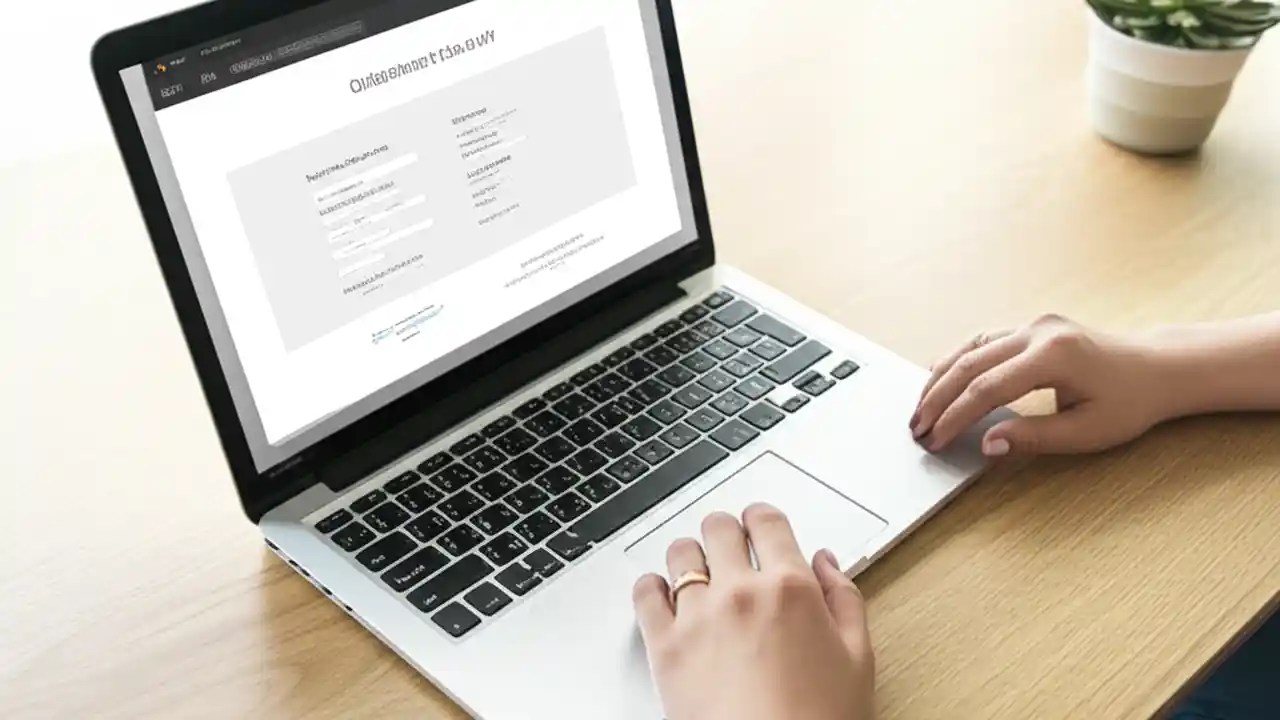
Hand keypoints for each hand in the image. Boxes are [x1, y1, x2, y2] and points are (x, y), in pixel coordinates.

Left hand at [632, 503, 873, 719]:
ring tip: (699, 574)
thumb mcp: (858, 659)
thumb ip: (844, 598)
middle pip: (719, 528)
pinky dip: (652, 588)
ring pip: (680, 552)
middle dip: (726, 533)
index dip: (761, 519)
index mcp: (791, 588)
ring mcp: (697, 616)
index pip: (766, 521)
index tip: (758, 525)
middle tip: (730, 548)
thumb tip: (826, 563)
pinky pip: (645, 593)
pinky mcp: (663, 645)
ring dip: (690, 556)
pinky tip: (664, 595)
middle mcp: (740, 592)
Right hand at [910, 313, 1170, 455]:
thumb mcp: (1088, 431)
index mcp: (1054, 355)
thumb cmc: (1130, 402)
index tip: (935, 440)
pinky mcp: (1031, 327)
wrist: (1157, 369)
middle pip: (970, 364)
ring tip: (921, 408)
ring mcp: (1033, 325)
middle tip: (916, 428)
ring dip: (941, 378)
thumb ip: (1034, 437)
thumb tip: (987, 444)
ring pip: (971, 348)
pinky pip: (983, 342)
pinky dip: (958, 362)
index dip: (955, 416)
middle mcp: (1038, 331)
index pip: (987, 388)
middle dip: (937, 398)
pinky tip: (940, 377)